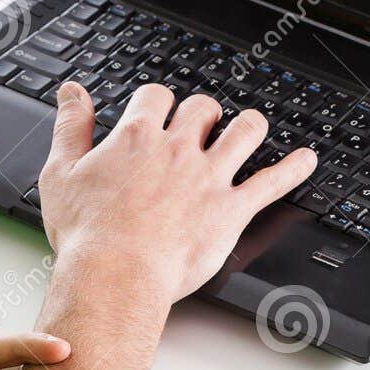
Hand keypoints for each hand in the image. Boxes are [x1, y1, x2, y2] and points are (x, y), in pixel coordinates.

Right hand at [37, 81, 317, 305]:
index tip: (155, 113)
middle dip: (202, 113)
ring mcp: (209, 178)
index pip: (156, 96)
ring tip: (250, 128)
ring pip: (244, 131)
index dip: (157, 102)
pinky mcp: (231, 210)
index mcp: (137, 137)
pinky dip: (293, 169)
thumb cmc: (87, 234)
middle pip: (202, 108)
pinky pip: (271, 183)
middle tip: (200, 125)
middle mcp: (178, 150)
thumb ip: (70, 127)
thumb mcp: (62, 173)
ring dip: (248, 126)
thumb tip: (72, 93)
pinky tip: (307, 159)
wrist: (115, 275)